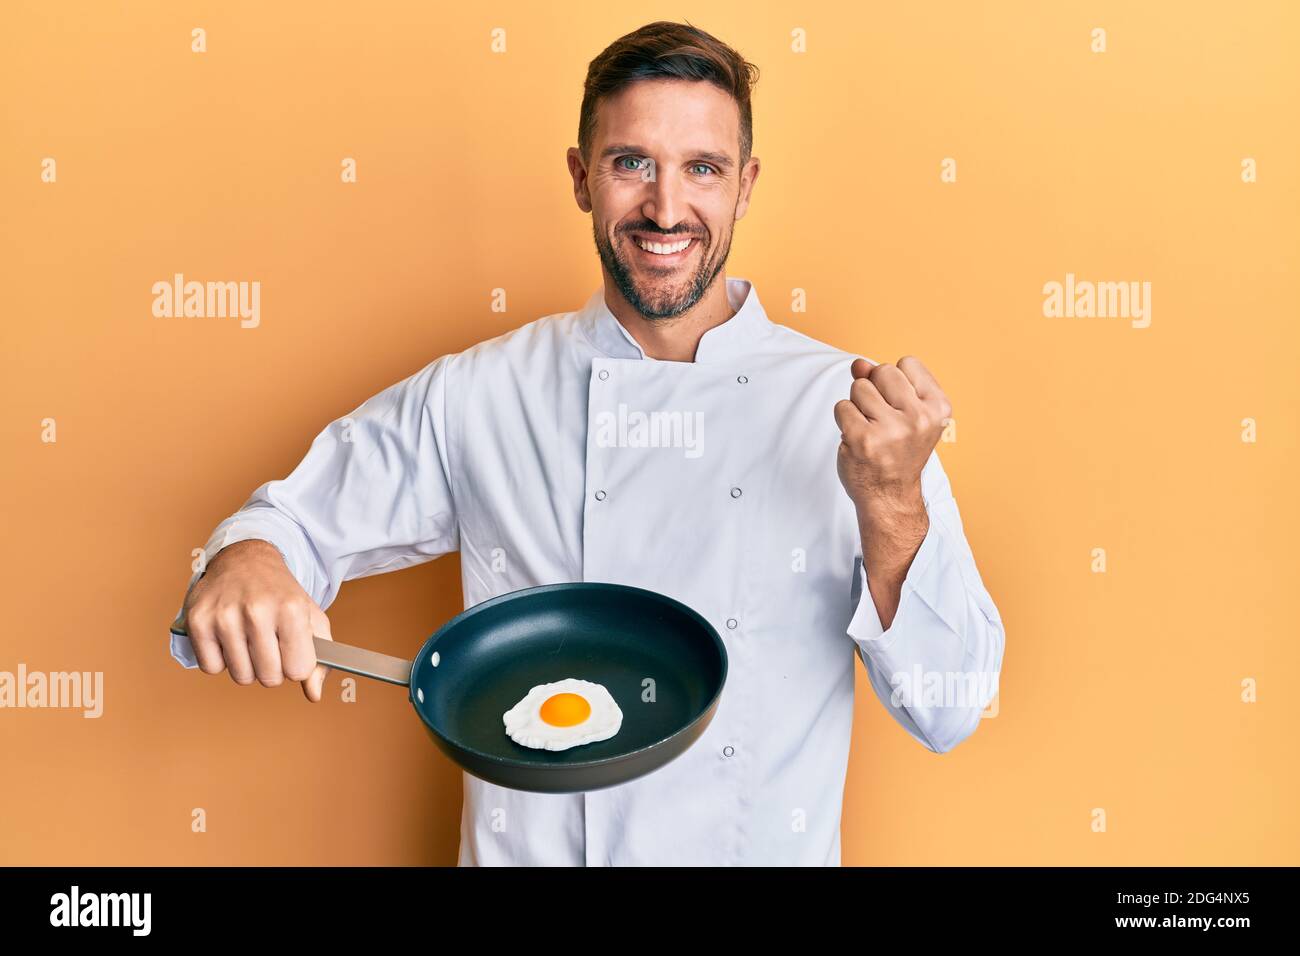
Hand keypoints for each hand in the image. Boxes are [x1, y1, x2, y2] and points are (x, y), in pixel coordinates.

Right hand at [181, 539, 333, 701]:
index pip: (298, 670)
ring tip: (249, 639)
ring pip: (241, 676)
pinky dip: (220, 659)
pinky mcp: (198, 620)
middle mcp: (257, 610)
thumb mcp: (311, 619)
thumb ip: (321, 660)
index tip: (291, 649)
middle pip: (269, 677)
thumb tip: (314, 695)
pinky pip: (211, 668)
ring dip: (246, 665)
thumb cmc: (281, 595)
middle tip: (269, 645)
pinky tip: (227, 637)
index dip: (296, 665)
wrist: (245, 561)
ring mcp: (224, 615)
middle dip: (272, 669)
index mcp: (291, 608)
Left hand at [834, 355, 951, 512]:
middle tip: (882, 420)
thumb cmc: (897, 450)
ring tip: (871, 429)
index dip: (895, 381)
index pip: (908, 363)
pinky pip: (842, 406)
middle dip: (875, 390)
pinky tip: (858, 438)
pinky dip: (844, 420)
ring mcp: (891, 429)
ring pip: (859, 387)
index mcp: (938, 408)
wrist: (889, 495)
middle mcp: (919, 418)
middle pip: (882, 371)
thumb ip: (883, 382)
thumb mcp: (904, 412)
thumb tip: (858, 363)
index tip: (900, 407)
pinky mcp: (863, 439)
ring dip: (858, 406)